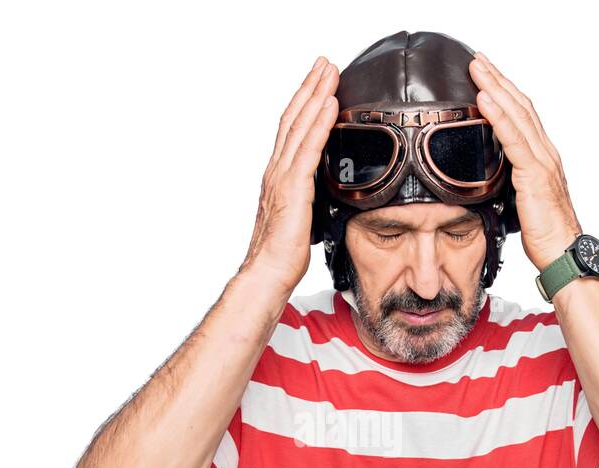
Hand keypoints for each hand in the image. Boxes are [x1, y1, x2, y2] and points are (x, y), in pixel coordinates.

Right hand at [238, 57, 339, 293]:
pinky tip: (330, 104)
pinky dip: (320, 123)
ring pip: (300, 125)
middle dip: (310, 88)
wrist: (267, 273)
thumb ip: (308, 198)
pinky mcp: (293, 188)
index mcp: (278, 177)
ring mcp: (282, 177)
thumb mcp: (300, 218)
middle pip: (294, 118)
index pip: (292, 131)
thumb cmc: (281, 254)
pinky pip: (308, 148)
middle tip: (325, 63)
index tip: (319, 83)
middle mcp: (277, 171)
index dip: (304, 103)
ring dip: (316, 95)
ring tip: (330, 72)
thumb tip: (323, 192)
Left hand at [468, 52, 582, 272]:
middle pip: (520, 105)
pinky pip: (514, 139)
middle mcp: (545, 152)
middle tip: (477, 59)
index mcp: (542, 157)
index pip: (522, 115)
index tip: (486, 75)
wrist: (561, 252)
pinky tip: (485, 100)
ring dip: (495, 88)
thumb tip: (487, 176)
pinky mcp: (535, 174)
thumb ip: (509, 181)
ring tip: (477, 69)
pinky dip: (499, 116)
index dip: (505, 92)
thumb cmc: (544, 232)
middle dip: (498, 79)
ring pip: (518, 115)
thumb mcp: (520, 200)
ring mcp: (542, 160)